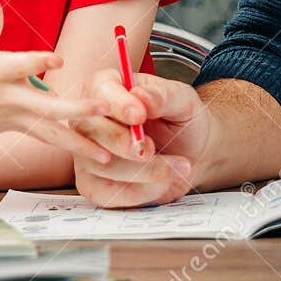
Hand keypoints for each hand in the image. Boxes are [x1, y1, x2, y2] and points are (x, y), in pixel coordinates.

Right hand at [0, 0, 114, 164]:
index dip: (38, 62)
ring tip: (107, 153)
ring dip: (80, 142)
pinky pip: (44, 136)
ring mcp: (10, 118)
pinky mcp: (12, 129)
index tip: (57, 61)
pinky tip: (93, 151)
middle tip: (101, 108)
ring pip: (50, 132)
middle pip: (45, 106)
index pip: (18, 66)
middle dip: (76, 109)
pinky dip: (68, 143)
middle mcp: (4, 98)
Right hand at [70, 73, 212, 206]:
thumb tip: (141, 96)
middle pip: (91, 130)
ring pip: (102, 165)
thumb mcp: (183, 101)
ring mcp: (87, 154)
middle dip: (123, 142)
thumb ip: (163, 96)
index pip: (101, 91)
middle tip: (151, 149)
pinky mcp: (93, 185)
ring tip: (179, 166)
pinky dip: (141, 191)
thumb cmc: (182, 120)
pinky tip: (163, 182)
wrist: (192, 154)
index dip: (118, 105)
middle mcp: (91, 120)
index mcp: (110, 87)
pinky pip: (109, 193)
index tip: (139, 116)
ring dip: (144, 170)